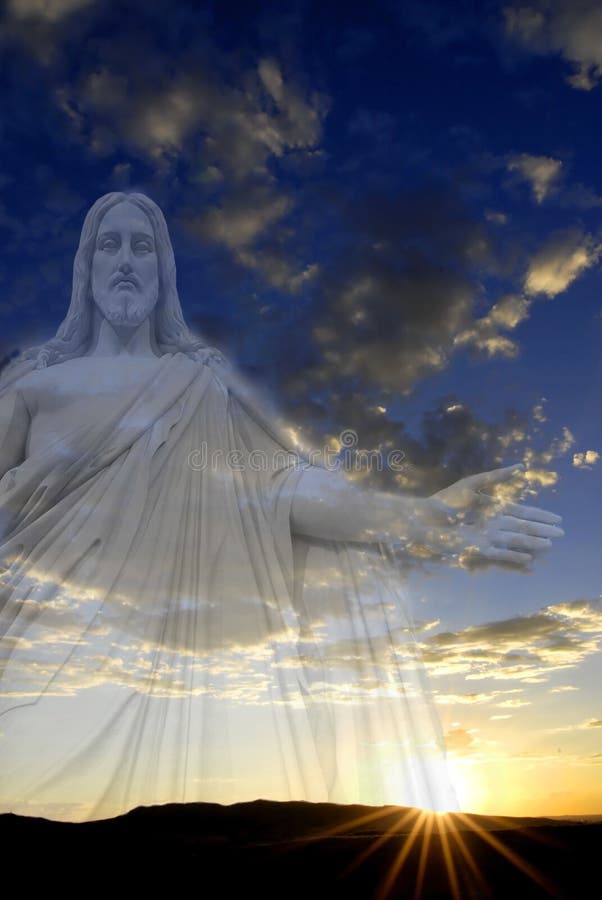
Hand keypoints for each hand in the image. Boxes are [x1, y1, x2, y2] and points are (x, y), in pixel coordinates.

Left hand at [432, 463, 563, 570]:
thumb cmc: (446, 500)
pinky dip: (515, 556)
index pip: (522, 512)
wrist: (425, 517)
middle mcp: (494, 523)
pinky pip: (501, 554)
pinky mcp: (478, 548)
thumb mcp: (473, 484)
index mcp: (493, 508)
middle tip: (561, 534)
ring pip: (515, 540)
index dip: (539, 515)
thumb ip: (497, 476)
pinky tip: (529, 559)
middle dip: (541, 530)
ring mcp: (488, 537)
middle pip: (523, 527)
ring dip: (533, 543)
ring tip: (550, 545)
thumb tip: (521, 467)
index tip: (557, 518)